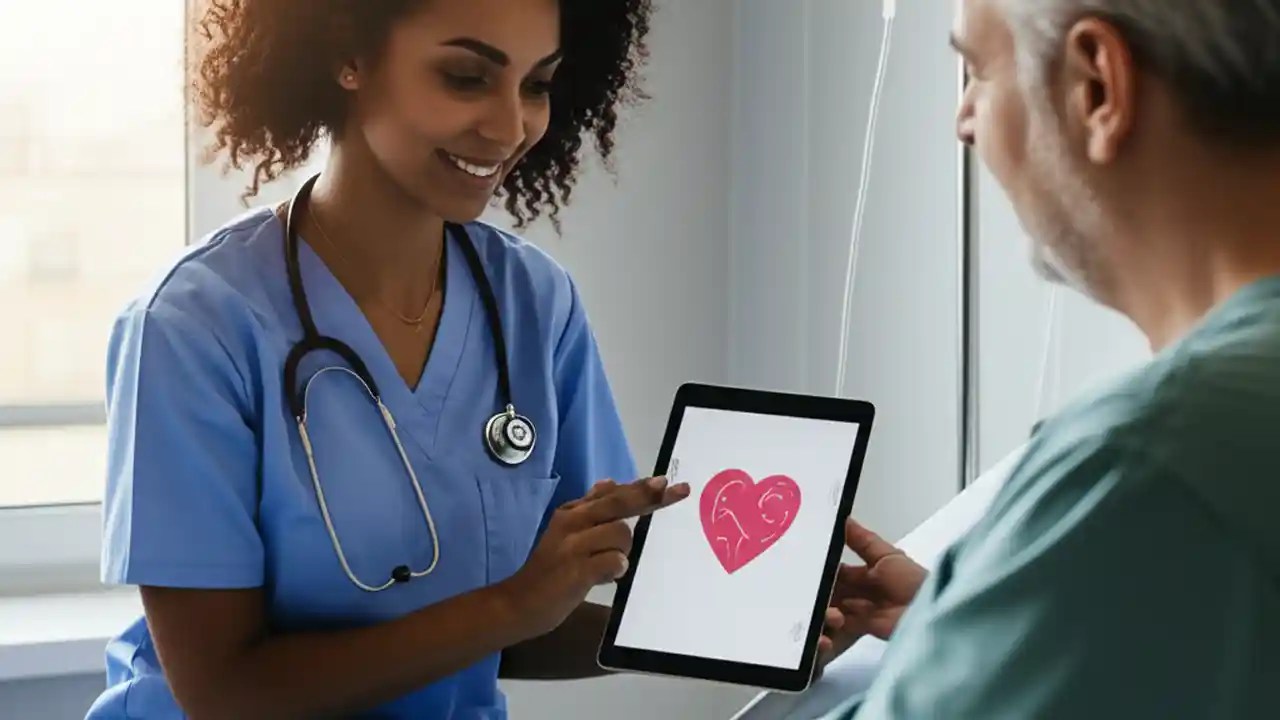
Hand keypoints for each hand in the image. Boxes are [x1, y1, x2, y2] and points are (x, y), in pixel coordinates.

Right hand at [500, 476, 690, 638]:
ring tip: (605, 566)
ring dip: (624, 551)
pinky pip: (615, 562)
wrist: (519, 602)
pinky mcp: (577, 570)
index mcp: (572, 511)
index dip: (642, 488)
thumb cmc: (551, 569)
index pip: (614, 494)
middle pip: (620, 503)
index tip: (668, 483)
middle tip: (677, 491)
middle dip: (649, 497)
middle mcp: (572, 521)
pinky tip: (605, 577)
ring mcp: (573, 545)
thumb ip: (589, 508)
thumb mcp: (566, 531)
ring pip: (622, 534)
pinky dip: (616, 569)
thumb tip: (610, 481)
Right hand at [816, 518, 926, 671]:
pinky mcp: (860, 629)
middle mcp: (859, 592)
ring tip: (828, 610)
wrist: (928, 612)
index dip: (819, 568)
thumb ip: (863, 540)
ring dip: (824, 609)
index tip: (800, 565)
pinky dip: (829, 628)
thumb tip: (844, 518)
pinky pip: (838, 629)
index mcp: (864, 573)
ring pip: (831, 609)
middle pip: (830, 591)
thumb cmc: (911, 581)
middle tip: (802, 592)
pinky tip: (826, 622)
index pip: (835, 570)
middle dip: (816, 592)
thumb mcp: (887, 556)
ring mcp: (859, 612)